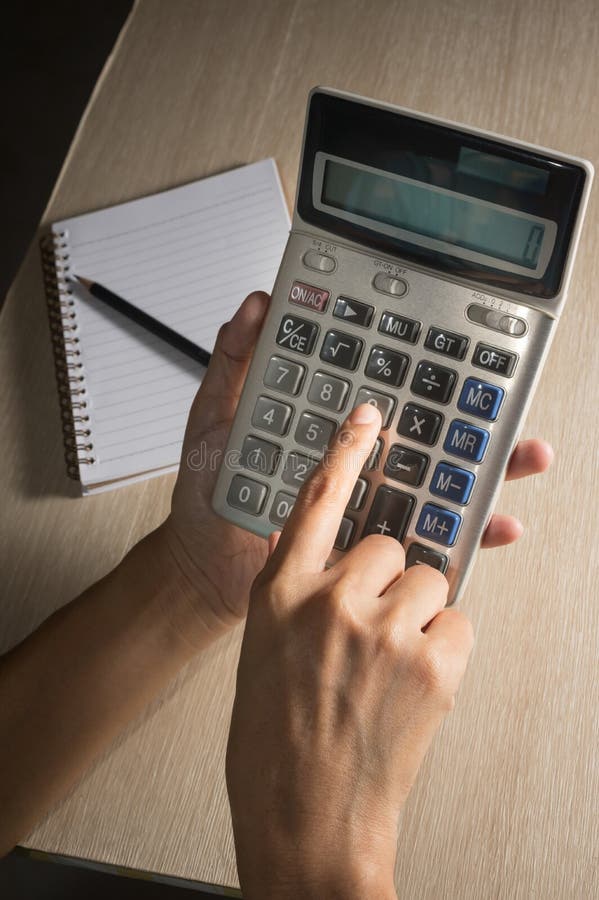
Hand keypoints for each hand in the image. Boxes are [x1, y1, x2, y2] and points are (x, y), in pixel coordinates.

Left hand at [159, 291, 551, 647]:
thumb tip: (257, 305)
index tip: (448, 345)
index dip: (412, 366)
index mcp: (325, 425)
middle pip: (422, 430)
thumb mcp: (214, 420)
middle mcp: (355, 460)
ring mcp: (367, 503)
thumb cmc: (207, 497)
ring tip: (518, 451)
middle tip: (499, 397)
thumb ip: (235, 365)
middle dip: (466, 414)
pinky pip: (428, 539)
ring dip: (482, 468)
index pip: (377, 387)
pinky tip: (495, 522)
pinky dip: (466, 533)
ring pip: (436, 481)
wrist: (206, 570)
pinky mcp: (373, 547)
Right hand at [227, 404, 472, 899]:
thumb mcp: (265, 648)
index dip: (347, 455)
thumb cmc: (277, 739)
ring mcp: (382, 630)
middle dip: (391, 580)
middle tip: (376, 626)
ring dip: (419, 614)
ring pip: (430, 580)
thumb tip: (329, 558)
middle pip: (389, 546)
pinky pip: (457, 623)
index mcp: (280, 593)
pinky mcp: (431, 663)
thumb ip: (295, 593)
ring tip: (391, 663)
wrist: (305, 815)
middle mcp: (330, 602)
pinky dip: (444, 648)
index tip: (370, 422)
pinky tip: (412, 682)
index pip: (317, 501)